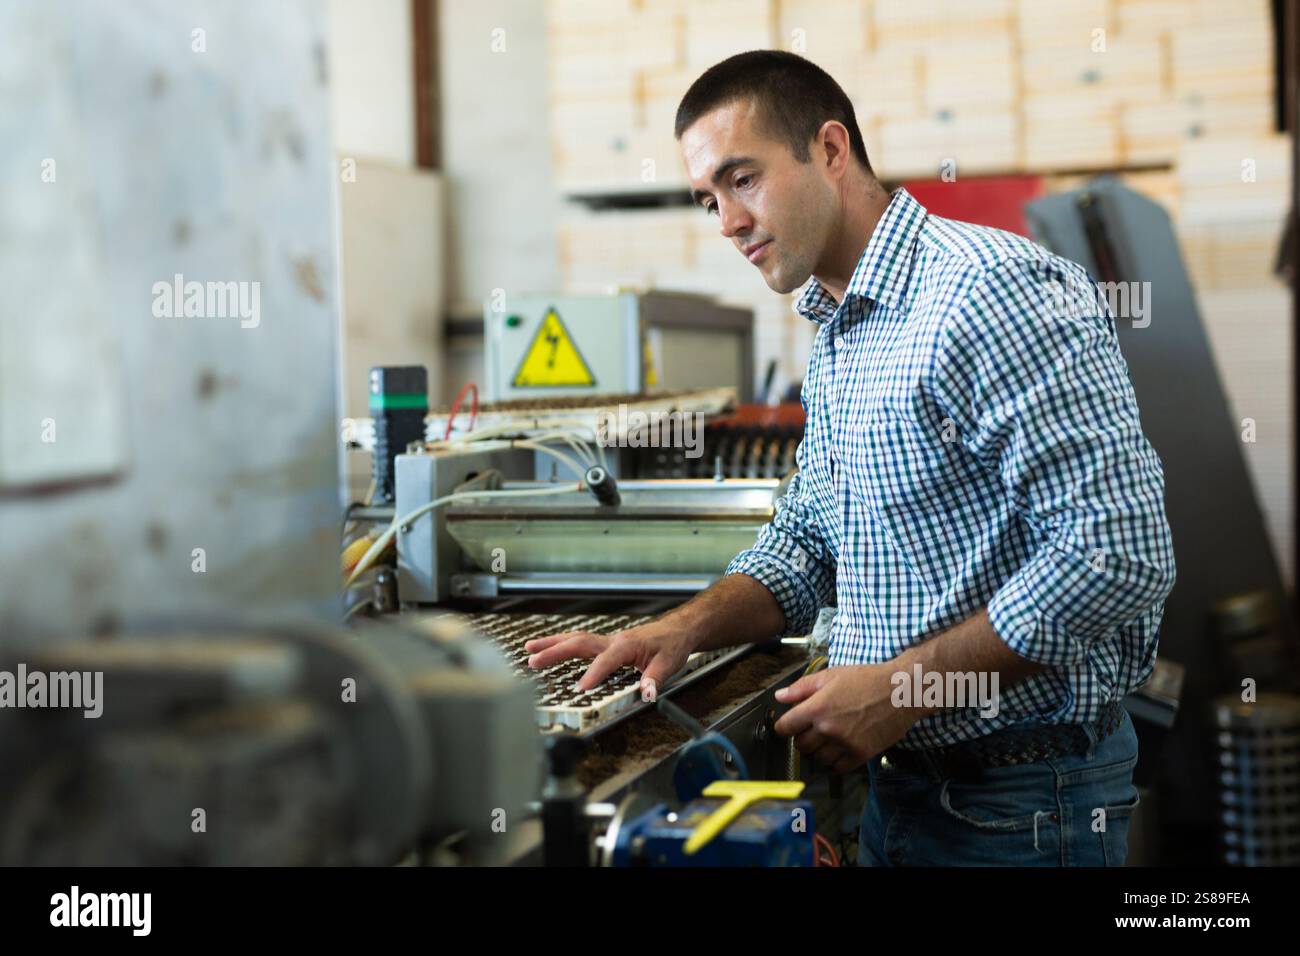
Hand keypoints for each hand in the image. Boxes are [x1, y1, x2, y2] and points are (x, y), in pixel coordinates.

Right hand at [523, 622, 697, 701]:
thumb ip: (655, 679)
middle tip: (533, 661)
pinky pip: (580, 642)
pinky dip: (562, 644)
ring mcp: (607, 641)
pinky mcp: (606, 645)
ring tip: (529, 648)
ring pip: (575, 639)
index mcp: (627, 645)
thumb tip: (646, 693)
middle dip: (555, 651)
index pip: (606, 660)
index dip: (593, 674)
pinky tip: (548, 649)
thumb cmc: (672, 645)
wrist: (678, 630)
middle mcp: (613, 640)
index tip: (580, 689)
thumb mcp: (669, 664)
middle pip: (579, 643)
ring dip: (551, 643)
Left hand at [772, 662, 922, 772]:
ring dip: (819, 750)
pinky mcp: (861, 754)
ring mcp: (845, 744)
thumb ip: (802, 687)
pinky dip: (835, 761)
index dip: (784, 726)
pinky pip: (838, 767)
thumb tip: (780, 696)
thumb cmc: (867, 680)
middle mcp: (828, 728)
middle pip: (801, 746)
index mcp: (818, 707)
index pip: (785, 727)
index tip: (788, 725)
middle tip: (812, 729)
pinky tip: (840, 748)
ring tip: (829, 737)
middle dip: (803, 737)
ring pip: (818, 759)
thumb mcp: (831, 675)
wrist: (901, 692)